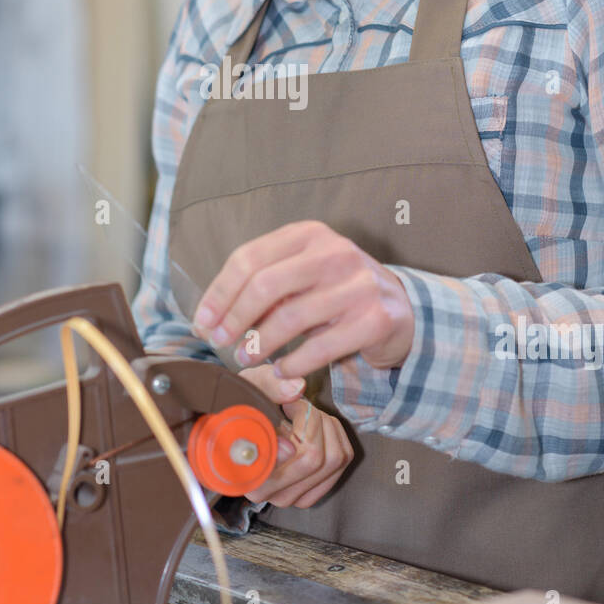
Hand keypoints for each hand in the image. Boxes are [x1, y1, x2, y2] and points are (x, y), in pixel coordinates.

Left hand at [193, 221, 414, 379]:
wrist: (400, 307)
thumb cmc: (336, 290)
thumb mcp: (304, 274)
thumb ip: (267, 286)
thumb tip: (214, 316)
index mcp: (309, 234)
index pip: (250, 257)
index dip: (220, 292)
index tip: (203, 320)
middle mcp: (334, 253)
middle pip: (266, 285)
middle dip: (235, 318)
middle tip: (219, 340)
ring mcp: (358, 285)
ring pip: (291, 318)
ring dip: (260, 343)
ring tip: (245, 357)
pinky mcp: (374, 319)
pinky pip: (320, 348)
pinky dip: (293, 363)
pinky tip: (280, 369)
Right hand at [236, 362, 353, 506]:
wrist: (242, 421)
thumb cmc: (243, 404)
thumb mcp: (248, 386)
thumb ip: (268, 385)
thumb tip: (297, 389)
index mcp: (252, 478)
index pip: (294, 461)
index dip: (302, 429)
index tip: (288, 408)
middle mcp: (273, 495)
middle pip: (316, 458)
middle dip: (313, 419)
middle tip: (295, 405)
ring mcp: (297, 497)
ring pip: (335, 458)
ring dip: (324, 424)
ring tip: (303, 413)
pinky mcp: (316, 490)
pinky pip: (344, 458)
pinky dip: (334, 432)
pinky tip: (314, 424)